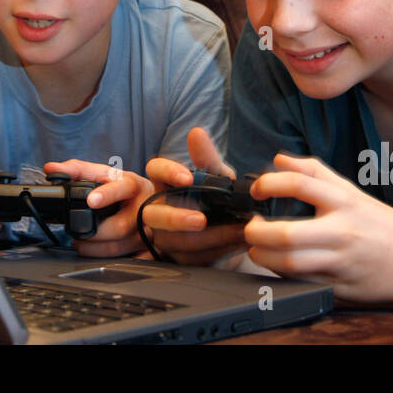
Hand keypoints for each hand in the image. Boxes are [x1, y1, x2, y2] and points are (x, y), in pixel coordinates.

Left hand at [42, 159, 154, 257]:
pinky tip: (99, 253)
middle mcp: (144, 208)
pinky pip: (127, 261)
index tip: (91, 200)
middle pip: (118, 227)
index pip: (122, 188)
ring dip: (93, 250)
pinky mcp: (148, 248)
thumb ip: (76, 170)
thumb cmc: (123, 187)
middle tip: (75, 232)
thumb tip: (51, 168)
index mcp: (133, 185)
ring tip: (81, 243)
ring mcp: (147, 230)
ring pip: (118, 249)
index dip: (106, 195)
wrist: (151, 200)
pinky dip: (108, 261)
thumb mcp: (103, 174)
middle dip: (91, 233)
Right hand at [141, 127, 247, 265]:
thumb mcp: (219, 177)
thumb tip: (196, 132)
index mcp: (166, 183)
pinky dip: (218, 252)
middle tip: (201, 220)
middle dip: (176, 218)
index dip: (167, 172)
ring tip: (238, 231)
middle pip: (154, 213)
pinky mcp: (179, 260)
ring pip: (177, 241)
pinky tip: (238, 243)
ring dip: (210, 237)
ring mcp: (165, 237)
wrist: (235, 232)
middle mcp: (159, 209)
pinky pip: (193, 259)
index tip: (188, 177)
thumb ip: (208, 158)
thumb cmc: (219, 199)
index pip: (155, 170)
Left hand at [244, 154, 392, 303]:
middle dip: (256, 233)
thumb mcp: (352, 192)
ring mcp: (341, 262)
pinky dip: (281, 274)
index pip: (299, 184)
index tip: (256, 190)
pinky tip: (277, 265)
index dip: (268, 184)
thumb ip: (314, 172)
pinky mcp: (340, 288)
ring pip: (290, 263)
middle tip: (250, 228)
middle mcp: (342, 231)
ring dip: (263, 257)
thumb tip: (279, 159)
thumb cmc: (382, 224)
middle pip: (286, 233)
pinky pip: (301, 282)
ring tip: (257, 249)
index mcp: (345, 201)